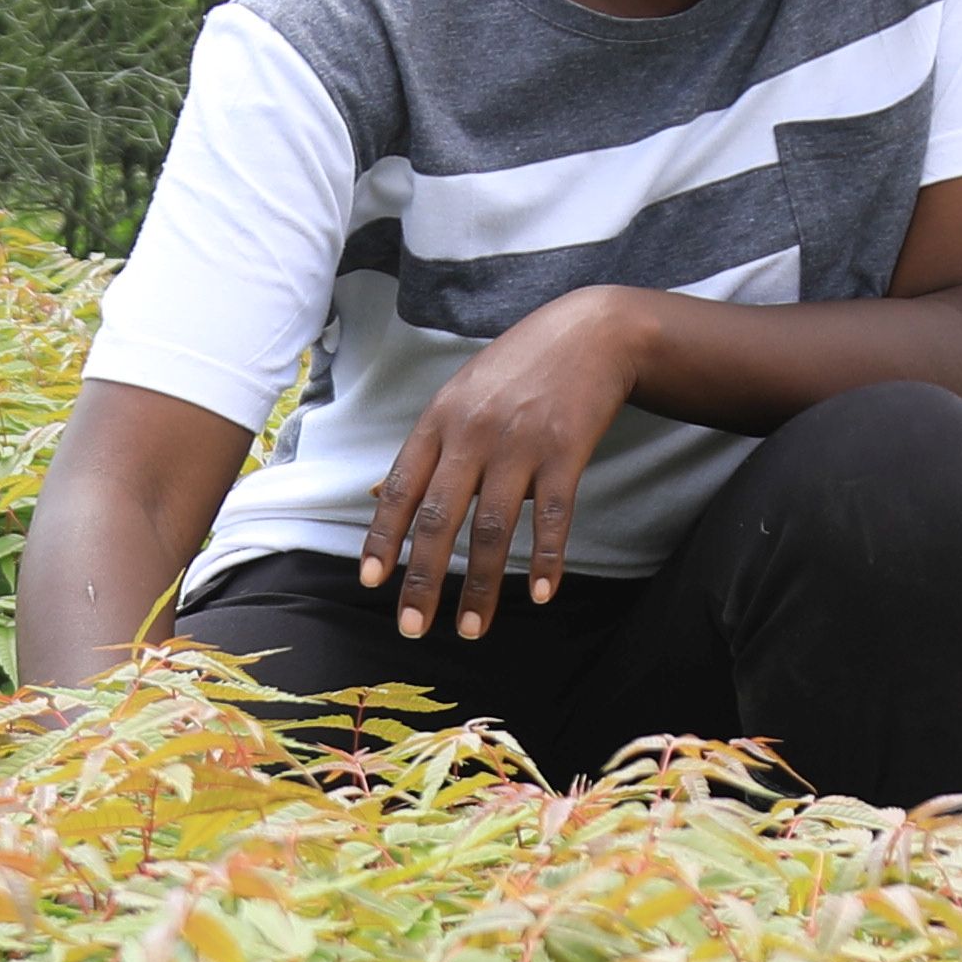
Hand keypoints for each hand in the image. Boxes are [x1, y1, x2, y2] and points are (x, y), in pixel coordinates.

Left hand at [361, 288, 655, 638]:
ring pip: (494, 528)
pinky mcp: (565, 452)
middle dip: (425, 579)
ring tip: (472, 629)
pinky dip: (547, 559)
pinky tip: (541, 595)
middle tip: (414, 628)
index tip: (371, 582)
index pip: (402, 488)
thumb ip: (426, 450)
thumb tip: (379, 497)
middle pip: (441, 518)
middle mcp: (472, 434)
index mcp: (439, 421)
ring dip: (482, 586)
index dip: (384, 537)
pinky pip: (552, 516)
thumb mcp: (458, 397)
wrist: (590, 333)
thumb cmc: (517, 370)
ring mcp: (520, 443)